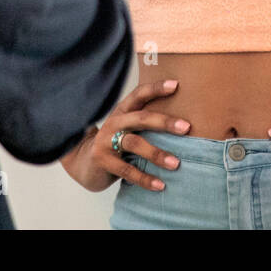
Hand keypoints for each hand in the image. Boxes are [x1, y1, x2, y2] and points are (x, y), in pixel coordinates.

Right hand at [65, 80, 190, 192]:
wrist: (84, 163)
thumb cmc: (116, 144)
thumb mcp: (128, 129)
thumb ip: (146, 124)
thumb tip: (185, 127)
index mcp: (123, 111)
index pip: (139, 94)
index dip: (156, 88)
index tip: (176, 85)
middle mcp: (114, 122)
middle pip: (141, 118)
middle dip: (164, 122)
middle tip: (186, 127)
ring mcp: (106, 140)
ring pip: (134, 143)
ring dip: (157, 154)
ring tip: (175, 163)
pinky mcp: (102, 160)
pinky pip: (127, 170)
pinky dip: (144, 178)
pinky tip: (160, 185)